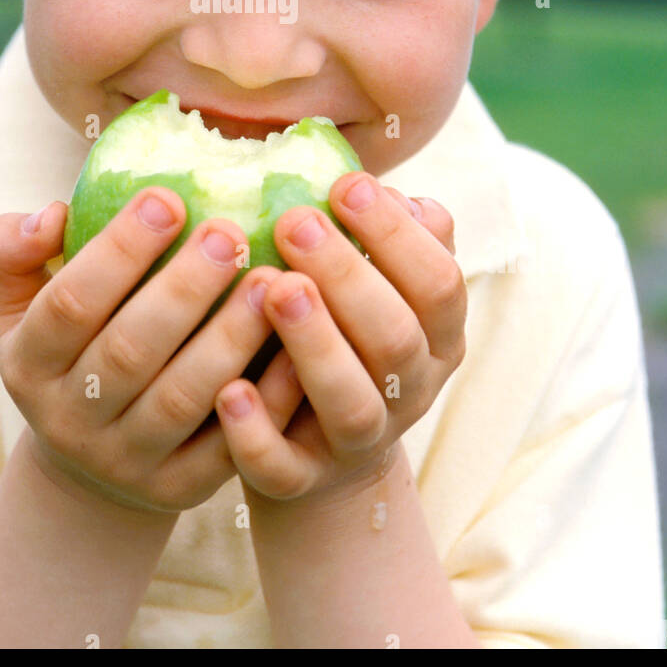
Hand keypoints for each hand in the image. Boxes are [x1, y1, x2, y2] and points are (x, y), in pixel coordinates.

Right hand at [0, 189, 302, 515]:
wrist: (87, 464)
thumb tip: (51, 214)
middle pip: (129, 352)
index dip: (118, 251)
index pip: (70, 304)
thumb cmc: (69, 349)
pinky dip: (268, 397)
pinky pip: (229, 446)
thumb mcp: (18, 306)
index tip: (169, 197)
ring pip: (182, 400)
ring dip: (230, 337)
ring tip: (272, 280)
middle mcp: (70, 420)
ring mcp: (126, 460)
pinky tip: (298, 346)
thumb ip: (14, 251)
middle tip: (230, 233)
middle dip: (183, 288)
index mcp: (29, 364)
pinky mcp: (179, 488)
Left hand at [213, 172, 465, 504]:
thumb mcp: (376, 287)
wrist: (315, 450)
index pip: (438, 284)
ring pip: (350, 403)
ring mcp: (357, 442)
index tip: (346, 185)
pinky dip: (256, 432)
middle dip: (347, 275)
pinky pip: (283, 466)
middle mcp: (409, 391)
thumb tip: (397, 194)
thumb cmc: (342, 334)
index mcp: (437, 336)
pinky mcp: (301, 481)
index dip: (397, 236)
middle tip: (296, 221)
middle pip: (394, 337)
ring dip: (314, 344)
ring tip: (275, 289)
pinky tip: (228, 389)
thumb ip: (390, 242)